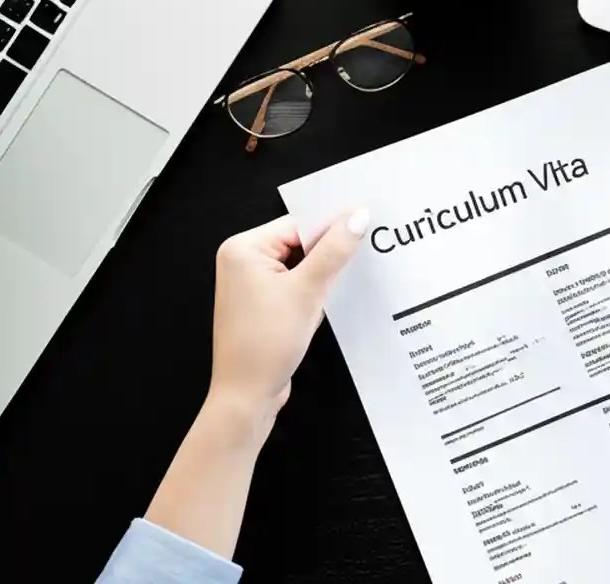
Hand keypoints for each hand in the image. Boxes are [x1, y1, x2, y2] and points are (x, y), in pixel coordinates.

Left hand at [209, 210, 369, 425]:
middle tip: (361, 258)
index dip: (332, 228)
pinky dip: (312, 290)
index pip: (298, 224)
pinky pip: (293, 283)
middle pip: (298, 242)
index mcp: (243, 248)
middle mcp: (241, 260)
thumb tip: (358, 216)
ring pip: (299, 264)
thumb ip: (334, 250)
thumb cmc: (268, 342)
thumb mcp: (308, 290)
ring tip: (341, 286)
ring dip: (322, 275)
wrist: (247, 394)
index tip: (367, 229)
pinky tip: (325, 303)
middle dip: (327, 254)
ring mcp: (249, 283)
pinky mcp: (260, 303)